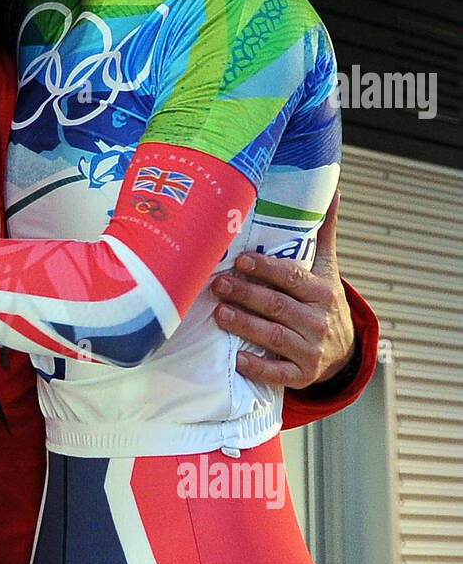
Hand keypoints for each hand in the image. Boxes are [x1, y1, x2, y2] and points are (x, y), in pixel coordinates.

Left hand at [211, 192, 354, 388]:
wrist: (345, 351)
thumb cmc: (324, 302)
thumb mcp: (328, 268)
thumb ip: (324, 232)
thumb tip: (333, 187)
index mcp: (322, 292)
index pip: (292, 278)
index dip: (267, 269)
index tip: (241, 259)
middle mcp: (319, 321)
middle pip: (278, 306)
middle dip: (247, 294)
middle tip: (218, 284)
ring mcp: (312, 350)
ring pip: (275, 337)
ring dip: (246, 325)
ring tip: (219, 313)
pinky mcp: (302, 375)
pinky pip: (278, 373)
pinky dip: (258, 367)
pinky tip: (237, 358)